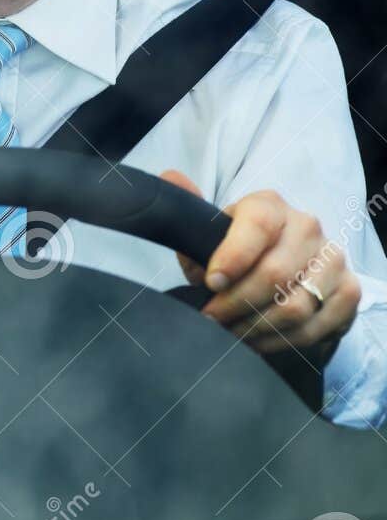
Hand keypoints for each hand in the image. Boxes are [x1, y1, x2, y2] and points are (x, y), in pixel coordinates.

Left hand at [160, 170, 358, 355]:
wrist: (275, 273)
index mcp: (268, 206)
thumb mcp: (205, 234)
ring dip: (256, 326)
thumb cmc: (232, 253)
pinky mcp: (349, 289)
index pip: (258, 225)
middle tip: (212, 317)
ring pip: (296, 305)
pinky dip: (283, 342)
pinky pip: (319, 325)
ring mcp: (332, 258)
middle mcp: (306, 226)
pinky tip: (259, 341)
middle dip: (236, 303)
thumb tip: (170, 177)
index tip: (210, 282)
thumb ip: (187, 208)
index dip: (232, 257)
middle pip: (275, 272)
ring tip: (230, 333)